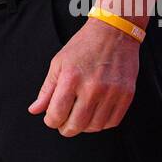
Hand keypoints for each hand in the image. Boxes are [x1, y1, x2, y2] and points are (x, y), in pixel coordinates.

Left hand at [28, 18, 139, 135]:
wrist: (113, 32)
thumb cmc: (84, 45)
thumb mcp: (59, 63)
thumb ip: (47, 89)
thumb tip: (34, 110)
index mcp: (71, 78)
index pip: (57, 113)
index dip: (51, 121)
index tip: (51, 118)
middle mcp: (92, 87)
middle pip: (76, 125)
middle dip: (66, 129)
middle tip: (64, 123)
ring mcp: (111, 92)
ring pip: (95, 127)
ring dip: (84, 127)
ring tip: (79, 116)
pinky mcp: (126, 95)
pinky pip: (112, 122)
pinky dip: (102, 123)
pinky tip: (95, 114)